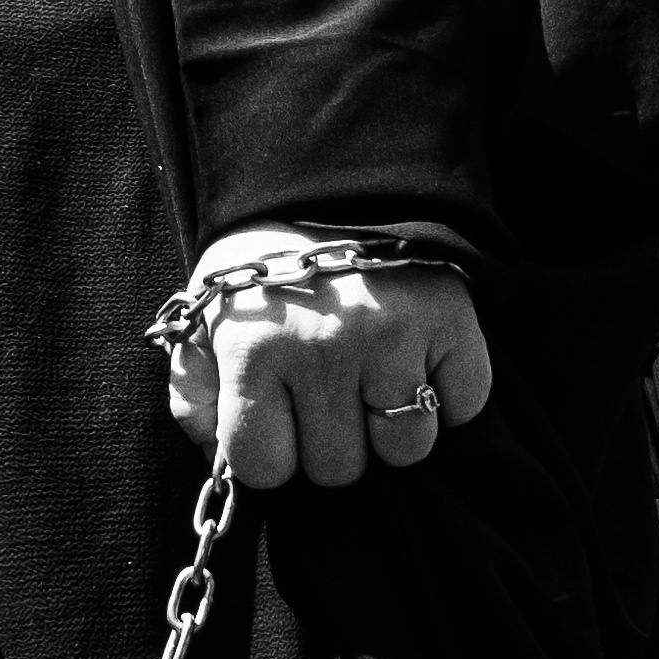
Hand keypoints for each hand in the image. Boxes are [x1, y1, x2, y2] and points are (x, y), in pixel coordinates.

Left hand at [169, 228, 491, 490]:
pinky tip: (415, 361)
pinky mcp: (450, 319)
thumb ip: (194, 399)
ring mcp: (394, 334)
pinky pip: (464, 404)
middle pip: (339, 468)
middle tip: (325, 390)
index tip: (276, 420)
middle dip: (329, 441)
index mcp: (254, 349)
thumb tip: (217, 459)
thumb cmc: (261, 277)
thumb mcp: (203, 326)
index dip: (271, 454)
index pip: (265, 468)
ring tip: (371, 379)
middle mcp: (324, 346)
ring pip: (406, 448)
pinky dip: (447, 394)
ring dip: (390, 426)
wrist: (330, 190)